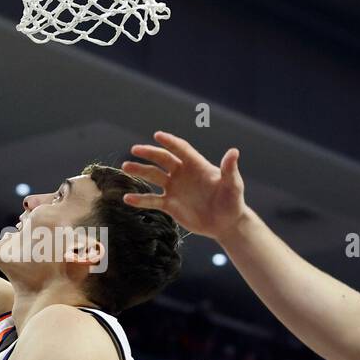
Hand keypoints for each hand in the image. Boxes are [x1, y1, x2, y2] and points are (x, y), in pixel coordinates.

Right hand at [122, 131, 247, 239]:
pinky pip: (152, 200)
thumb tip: (233, 152)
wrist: (226, 223)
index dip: (170, 142)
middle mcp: (182, 174)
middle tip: (134, 149)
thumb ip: (229, 169)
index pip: (181, 149)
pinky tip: (127, 199)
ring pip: (154, 176)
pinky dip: (140, 199)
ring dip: (140, 171)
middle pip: (163, 159)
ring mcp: (174, 189)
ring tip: (125, 167)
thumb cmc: (232, 202)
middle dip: (149, 153)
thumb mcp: (233, 185)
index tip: (158, 135)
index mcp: (196, 165)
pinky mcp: (170, 205)